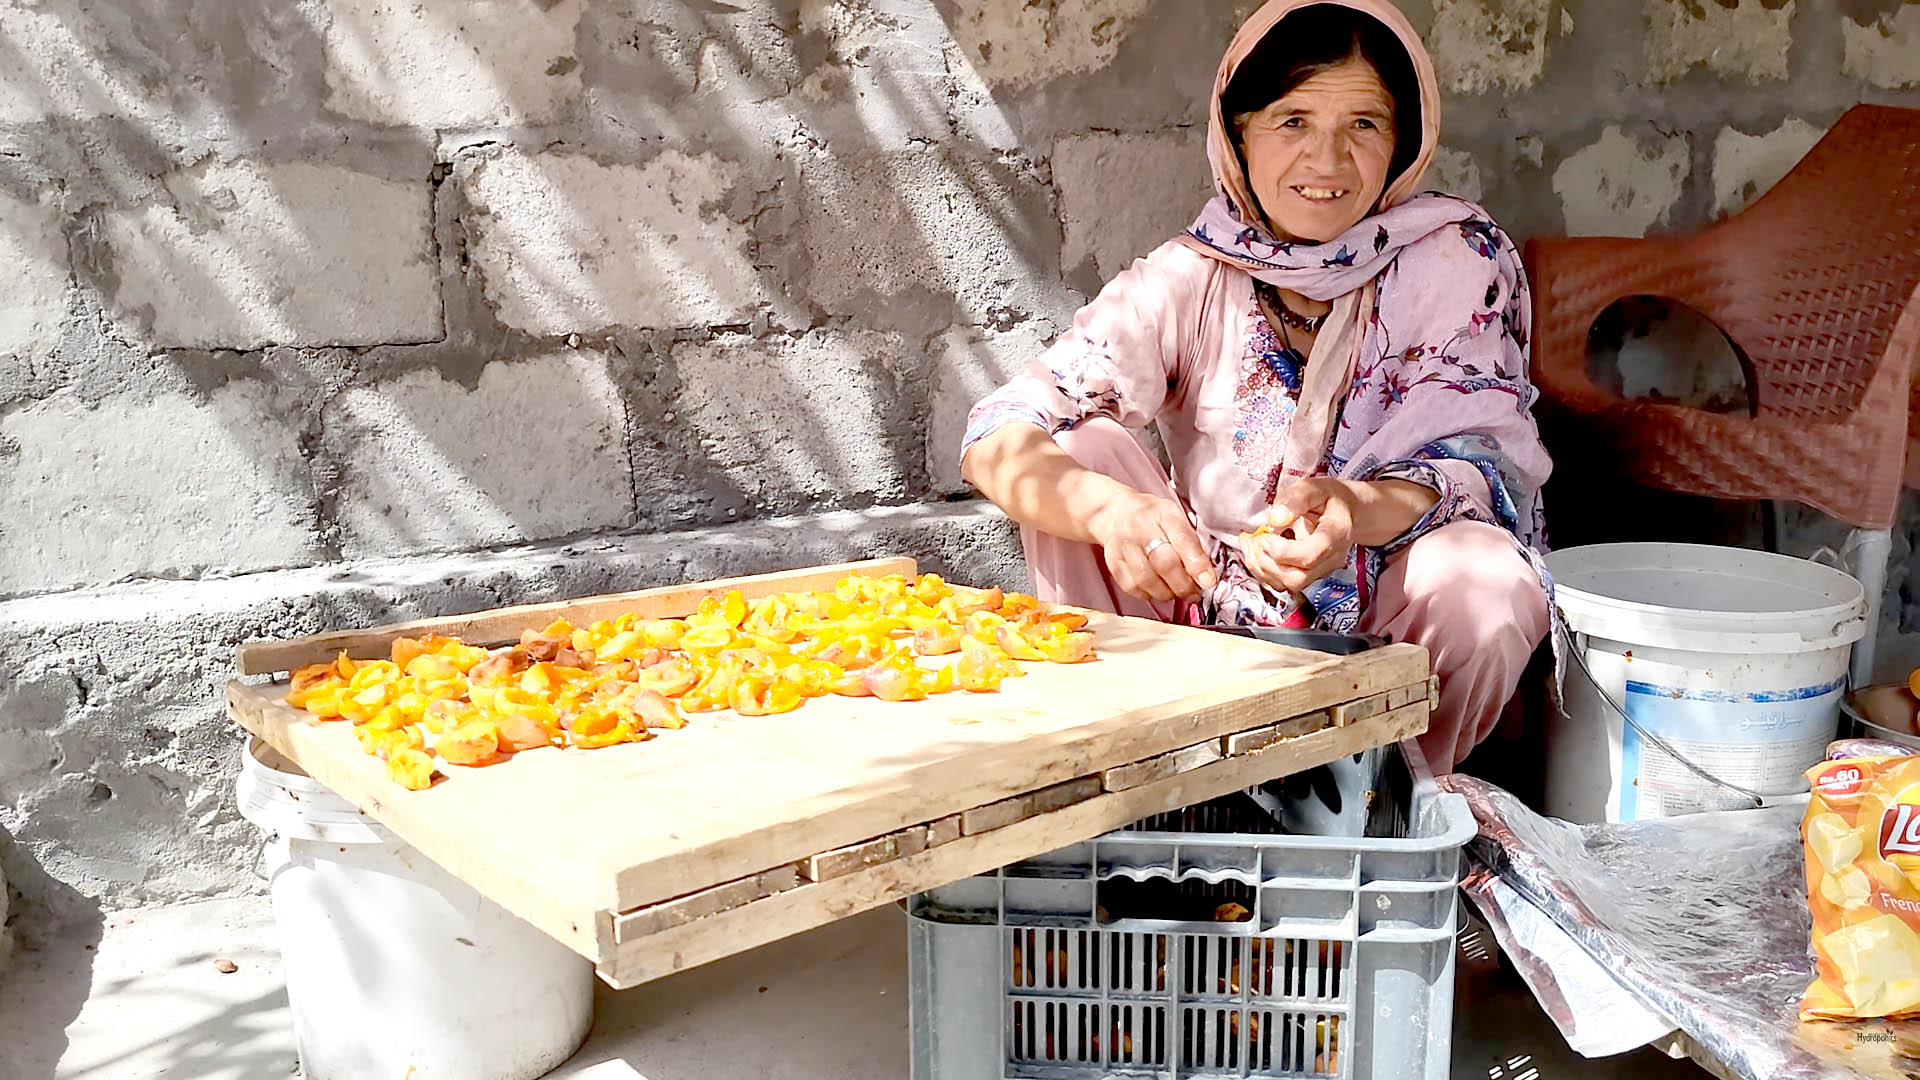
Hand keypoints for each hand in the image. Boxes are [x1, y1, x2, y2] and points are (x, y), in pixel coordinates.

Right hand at [1087, 492, 1217, 602]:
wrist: (1117, 513)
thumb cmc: (1152, 518)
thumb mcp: (1177, 518)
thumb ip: (1193, 543)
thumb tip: (1206, 574)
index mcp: (1164, 513)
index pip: (1183, 540)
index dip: (1198, 564)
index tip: (1208, 581)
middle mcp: (1140, 527)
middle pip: (1165, 564)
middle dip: (1184, 585)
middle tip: (1194, 592)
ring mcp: (1123, 545)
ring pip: (1147, 579)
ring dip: (1167, 593)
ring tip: (1176, 592)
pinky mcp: (1113, 562)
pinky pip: (1131, 586)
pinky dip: (1148, 594)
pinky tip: (1156, 589)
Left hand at [1243, 478, 1356, 594]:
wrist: (1347, 513)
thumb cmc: (1330, 498)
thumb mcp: (1314, 487)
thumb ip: (1296, 499)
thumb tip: (1275, 519)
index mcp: (1336, 534)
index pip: (1309, 555)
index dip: (1280, 551)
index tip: (1264, 535)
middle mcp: (1331, 559)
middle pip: (1297, 578)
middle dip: (1267, 563)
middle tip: (1254, 540)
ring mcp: (1321, 570)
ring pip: (1288, 584)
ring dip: (1261, 568)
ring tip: (1251, 545)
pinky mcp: (1309, 575)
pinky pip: (1284, 583)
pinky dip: (1264, 572)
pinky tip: (1256, 552)